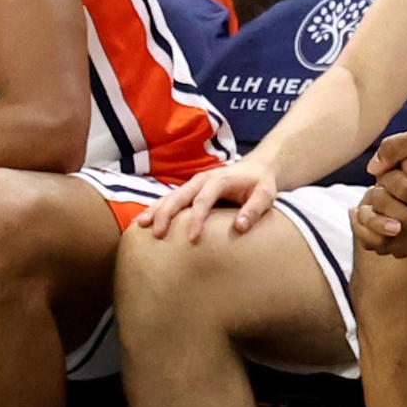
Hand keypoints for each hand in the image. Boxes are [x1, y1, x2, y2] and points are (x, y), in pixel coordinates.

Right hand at [140, 155, 283, 238]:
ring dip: (155, 210)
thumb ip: (254, 210)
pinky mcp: (190, 189)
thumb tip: (239, 227)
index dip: (196, 220)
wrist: (258, 167)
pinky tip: (146, 219)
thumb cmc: (261, 184)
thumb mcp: (266, 195)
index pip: (202, 201)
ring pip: (169, 196)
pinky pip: (171, 198)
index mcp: (218, 180)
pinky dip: (157, 208)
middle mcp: (201, 179)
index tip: (192, 239)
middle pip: (178, 196)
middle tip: (156, 233)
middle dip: (165, 214)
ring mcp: (193, 183)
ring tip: (140, 225)